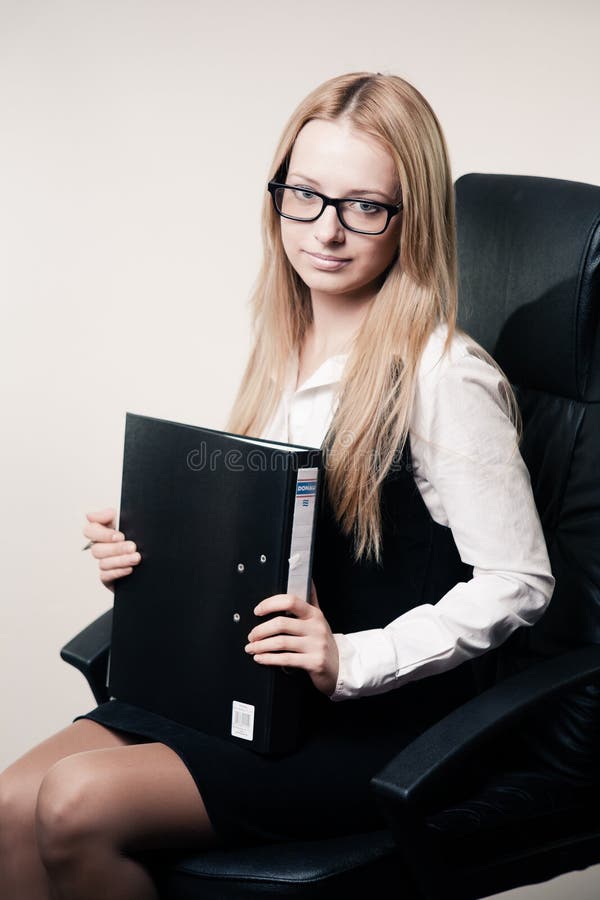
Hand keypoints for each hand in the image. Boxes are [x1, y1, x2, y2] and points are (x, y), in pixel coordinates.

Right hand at [82, 507, 140, 592]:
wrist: (155, 556)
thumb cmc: (138, 535)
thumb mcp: (127, 520)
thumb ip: (109, 515)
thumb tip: (89, 515)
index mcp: (102, 532)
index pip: (89, 530)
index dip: (102, 534)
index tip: (119, 536)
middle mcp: (100, 547)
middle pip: (97, 549)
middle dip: (116, 548)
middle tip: (133, 547)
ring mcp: (103, 562)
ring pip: (103, 563)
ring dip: (121, 560)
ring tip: (136, 558)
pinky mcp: (107, 577)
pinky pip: (106, 576)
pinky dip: (118, 571)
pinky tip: (130, 569)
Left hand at [245, 581, 338, 696]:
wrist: (340, 667)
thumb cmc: (323, 642)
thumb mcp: (319, 619)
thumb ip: (311, 600)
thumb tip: (308, 579)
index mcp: (314, 614)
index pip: (290, 601)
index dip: (270, 604)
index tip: (258, 611)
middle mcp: (316, 627)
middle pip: (281, 623)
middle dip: (260, 630)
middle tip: (251, 636)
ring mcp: (316, 645)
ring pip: (281, 642)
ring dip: (261, 646)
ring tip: (251, 648)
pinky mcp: (314, 662)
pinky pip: (286, 659)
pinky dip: (269, 659)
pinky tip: (260, 658)